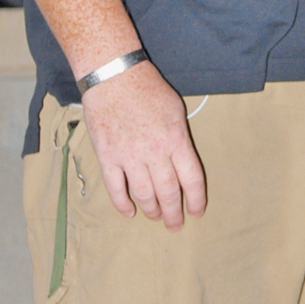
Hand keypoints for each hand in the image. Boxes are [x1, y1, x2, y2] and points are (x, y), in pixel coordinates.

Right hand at [81, 59, 206, 229]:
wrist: (114, 78)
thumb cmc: (148, 89)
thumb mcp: (176, 110)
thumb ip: (180, 138)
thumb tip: (181, 160)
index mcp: (176, 140)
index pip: (191, 179)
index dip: (196, 199)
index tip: (196, 211)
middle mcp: (155, 153)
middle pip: (169, 192)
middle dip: (174, 213)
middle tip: (175, 225)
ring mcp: (130, 157)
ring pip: (144, 194)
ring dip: (151, 210)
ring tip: (156, 217)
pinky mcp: (108, 157)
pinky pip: (115, 188)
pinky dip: (122, 204)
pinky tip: (129, 212)